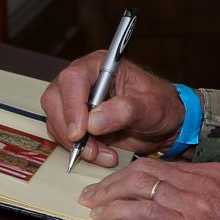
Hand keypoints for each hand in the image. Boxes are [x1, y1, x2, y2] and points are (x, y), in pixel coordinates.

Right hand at [42, 50, 183, 164]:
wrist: (163, 124)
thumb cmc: (160, 106)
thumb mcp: (150, 107)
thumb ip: (125, 110)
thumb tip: (94, 121)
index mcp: (101, 66)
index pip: (74, 79)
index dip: (72, 105)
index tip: (81, 131)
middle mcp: (83, 80)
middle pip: (55, 100)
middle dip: (70, 129)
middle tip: (91, 149)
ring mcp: (75, 101)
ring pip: (56, 121)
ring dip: (76, 144)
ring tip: (104, 154)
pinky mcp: (74, 120)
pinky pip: (63, 135)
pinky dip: (78, 150)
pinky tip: (100, 154)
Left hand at [79, 159, 219, 219]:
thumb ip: (213, 202)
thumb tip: (189, 211)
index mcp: (217, 175)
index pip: (165, 166)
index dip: (135, 174)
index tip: (120, 184)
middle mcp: (203, 182)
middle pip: (146, 169)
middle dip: (114, 179)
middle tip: (96, 192)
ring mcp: (194, 203)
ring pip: (138, 184)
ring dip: (109, 193)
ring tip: (94, 204)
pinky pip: (142, 211)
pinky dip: (117, 210)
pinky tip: (103, 216)